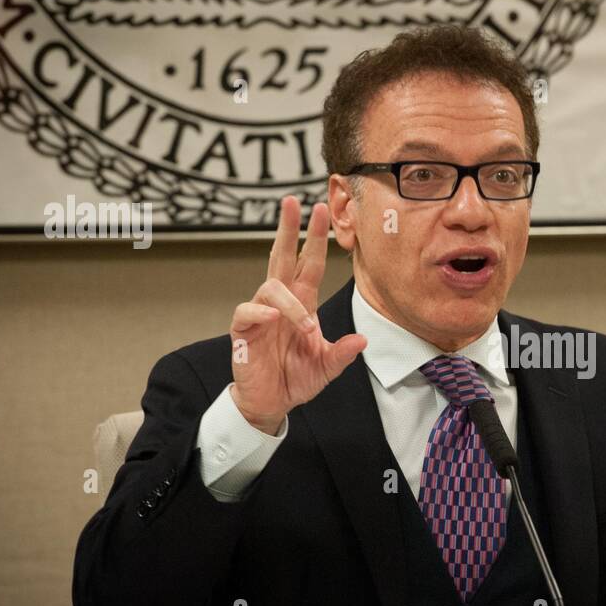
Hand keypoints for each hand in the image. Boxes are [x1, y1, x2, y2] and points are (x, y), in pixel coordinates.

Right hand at [229, 196, 366, 433]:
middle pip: (281, 257)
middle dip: (288, 229)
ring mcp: (260, 315)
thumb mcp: (327, 367)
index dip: (314, 238)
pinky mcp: (243, 332)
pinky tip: (272, 317)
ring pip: (270, 287)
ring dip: (290, 302)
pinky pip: (247, 312)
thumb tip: (362, 340)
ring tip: (306, 324)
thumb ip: (342, 354)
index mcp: (302, 303)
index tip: (320, 209)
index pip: (308, 263)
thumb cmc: (296, 379)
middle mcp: (281, 303)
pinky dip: (260, 312)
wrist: (272, 403)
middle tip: (292, 202)